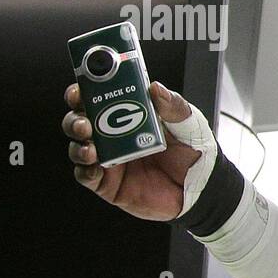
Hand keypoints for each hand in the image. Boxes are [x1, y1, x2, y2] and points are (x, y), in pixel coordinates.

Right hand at [63, 81, 200, 220]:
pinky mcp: (108, 183)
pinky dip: (85, 170)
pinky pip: (86, 177)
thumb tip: (156, 88)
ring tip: (90, 147)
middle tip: (84, 121)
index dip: (84, 91)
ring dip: (78, 144)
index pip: (97, 98)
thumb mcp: (188, 125)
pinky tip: (94, 168)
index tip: (81, 89)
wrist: (202, 189)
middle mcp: (113, 136)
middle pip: (79, 121)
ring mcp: (109, 159)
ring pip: (78, 148)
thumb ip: (174, 106)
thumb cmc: (193, 154)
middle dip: (75, 118)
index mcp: (128, 115)